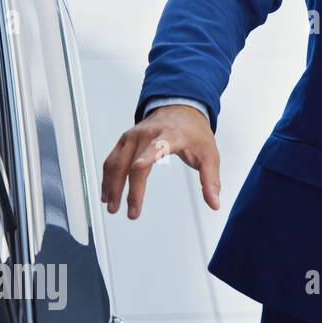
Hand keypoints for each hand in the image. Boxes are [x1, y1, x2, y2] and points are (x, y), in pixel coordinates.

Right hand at [101, 104, 220, 219]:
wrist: (181, 109)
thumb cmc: (194, 133)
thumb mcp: (210, 155)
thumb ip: (211, 181)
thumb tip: (214, 204)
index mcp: (172, 135)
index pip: (158, 146)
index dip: (147, 157)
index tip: (137, 168)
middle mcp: (148, 134)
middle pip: (134, 163)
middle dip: (131, 190)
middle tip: (131, 213)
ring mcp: (133, 136)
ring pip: (117, 163)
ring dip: (112, 186)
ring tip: (113, 207)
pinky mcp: (124, 139)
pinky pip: (112, 160)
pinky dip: (107, 177)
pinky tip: (107, 193)